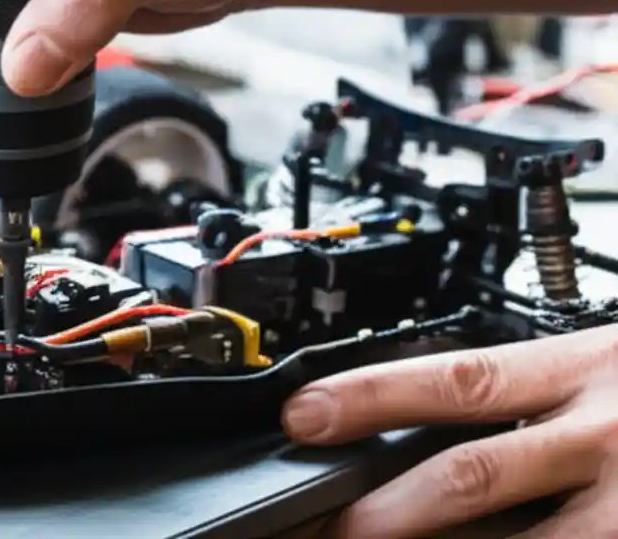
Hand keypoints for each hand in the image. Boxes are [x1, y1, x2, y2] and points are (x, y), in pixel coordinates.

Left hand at [281, 324, 617, 537]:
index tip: (303, 414)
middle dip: (380, 507)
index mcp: (581, 369)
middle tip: (317, 522)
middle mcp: (603, 434)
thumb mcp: (606, 368)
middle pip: (468, 473)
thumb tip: (419, 421)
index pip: (458, 377)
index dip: (371, 397)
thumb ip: (532, 393)